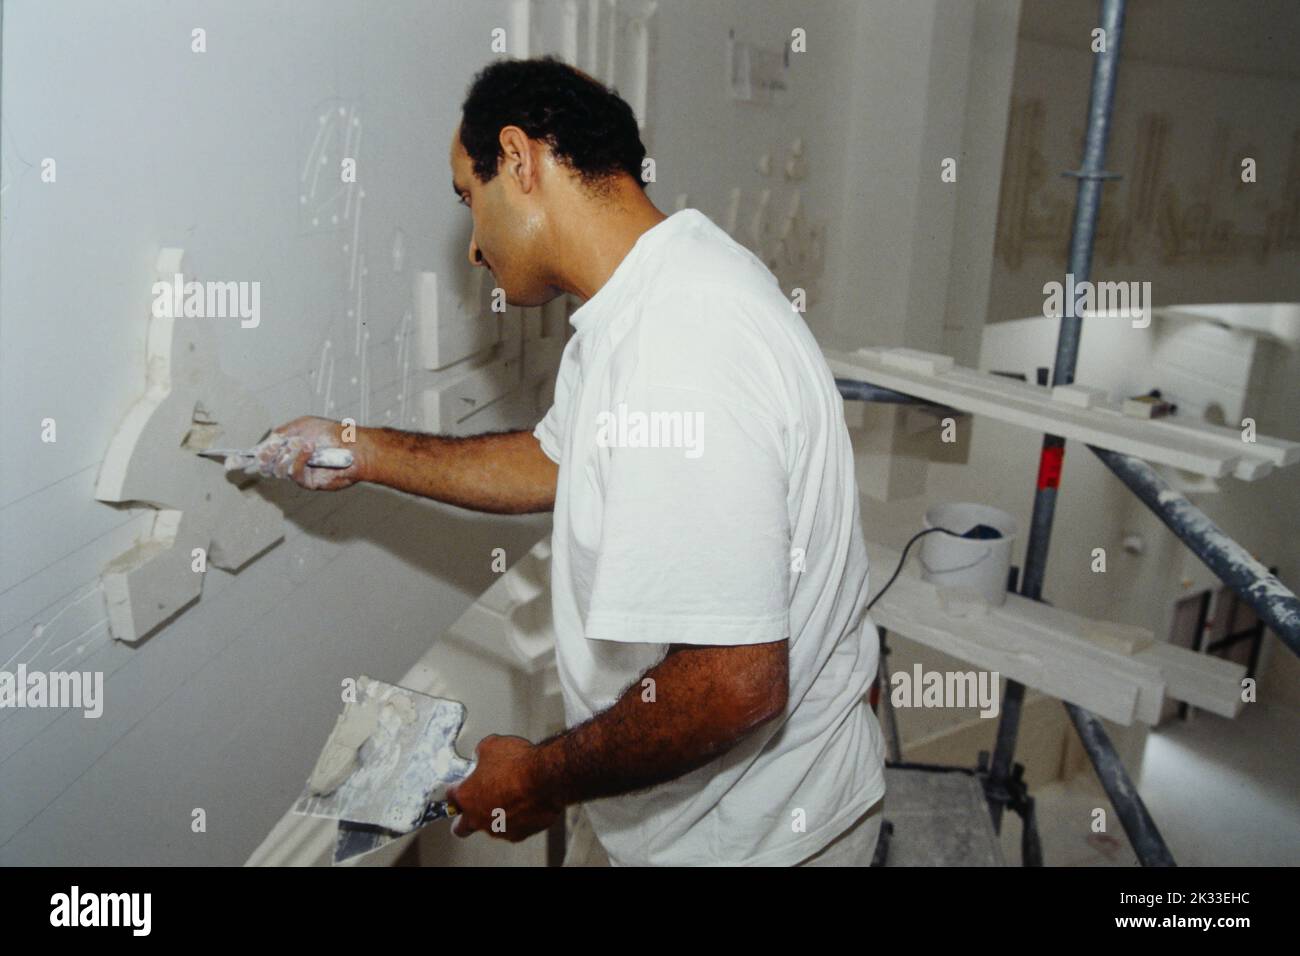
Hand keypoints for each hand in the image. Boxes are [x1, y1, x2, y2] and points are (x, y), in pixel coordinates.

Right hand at [254, 416, 364, 490]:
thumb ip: (281, 433)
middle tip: (274, 448)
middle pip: (265, 465)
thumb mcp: (302, 425)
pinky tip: (310, 449)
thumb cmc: (332, 433)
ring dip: (287, 454)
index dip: (248, 458)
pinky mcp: (308, 482)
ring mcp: (298, 472)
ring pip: (277, 470)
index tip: (234, 461)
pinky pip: (294, 473)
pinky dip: (300, 458)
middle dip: (266, 455)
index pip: (262, 454)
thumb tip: (264, 443)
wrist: (353, 446)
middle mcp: (290, 461)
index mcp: (286, 447)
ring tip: (303, 444)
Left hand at [446, 735, 562, 842]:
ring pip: (489, 828)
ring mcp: (498, 829)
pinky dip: (516, 819)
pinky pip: (512, 828)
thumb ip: (481, 754)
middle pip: (460, 828)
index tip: (461, 785)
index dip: (456, 789)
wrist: (547, 777)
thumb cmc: (519, 763)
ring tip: (508, 798)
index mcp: (466, 796)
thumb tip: (482, 755)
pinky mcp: (519, 834)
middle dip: (463, 819)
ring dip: (494, 816)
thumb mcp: (491, 745)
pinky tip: (525, 804)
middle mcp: (478, 818)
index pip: (450, 797)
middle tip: (472, 808)